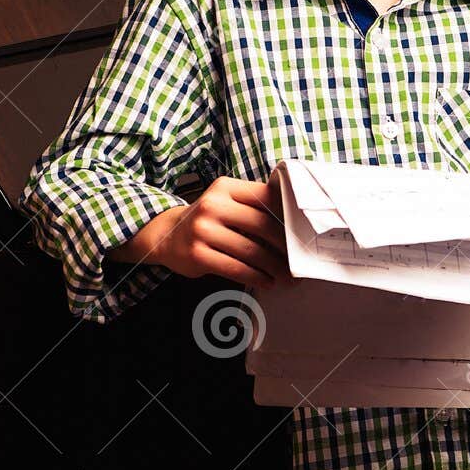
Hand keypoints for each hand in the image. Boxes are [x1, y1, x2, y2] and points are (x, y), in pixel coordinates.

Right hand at [116, 173, 288, 289]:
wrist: (166, 236)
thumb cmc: (207, 220)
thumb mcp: (225, 202)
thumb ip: (253, 205)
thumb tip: (294, 224)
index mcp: (225, 187)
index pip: (266, 197)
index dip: (288, 216)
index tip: (303, 232)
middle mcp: (213, 205)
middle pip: (262, 225)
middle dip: (285, 246)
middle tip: (299, 260)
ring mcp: (203, 230)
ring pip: (251, 250)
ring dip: (274, 267)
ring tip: (287, 276)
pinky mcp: (198, 254)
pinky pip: (236, 268)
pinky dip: (256, 277)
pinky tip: (267, 282)